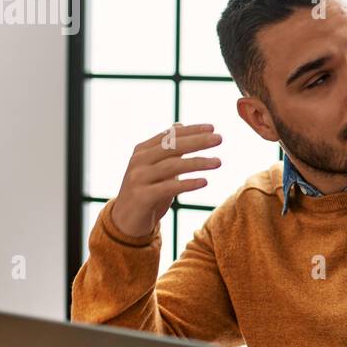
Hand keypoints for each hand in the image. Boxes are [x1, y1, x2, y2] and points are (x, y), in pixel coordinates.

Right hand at [111, 122, 221, 237]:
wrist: (126, 221)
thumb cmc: (147, 191)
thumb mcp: (156, 167)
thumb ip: (167, 148)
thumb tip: (180, 125)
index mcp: (143, 150)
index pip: (170, 135)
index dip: (191, 130)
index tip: (212, 128)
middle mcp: (139, 161)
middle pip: (171, 147)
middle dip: (197, 141)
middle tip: (220, 139)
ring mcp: (138, 178)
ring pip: (172, 166)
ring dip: (197, 162)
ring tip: (218, 162)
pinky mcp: (142, 197)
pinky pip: (168, 188)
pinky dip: (187, 183)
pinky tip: (204, 181)